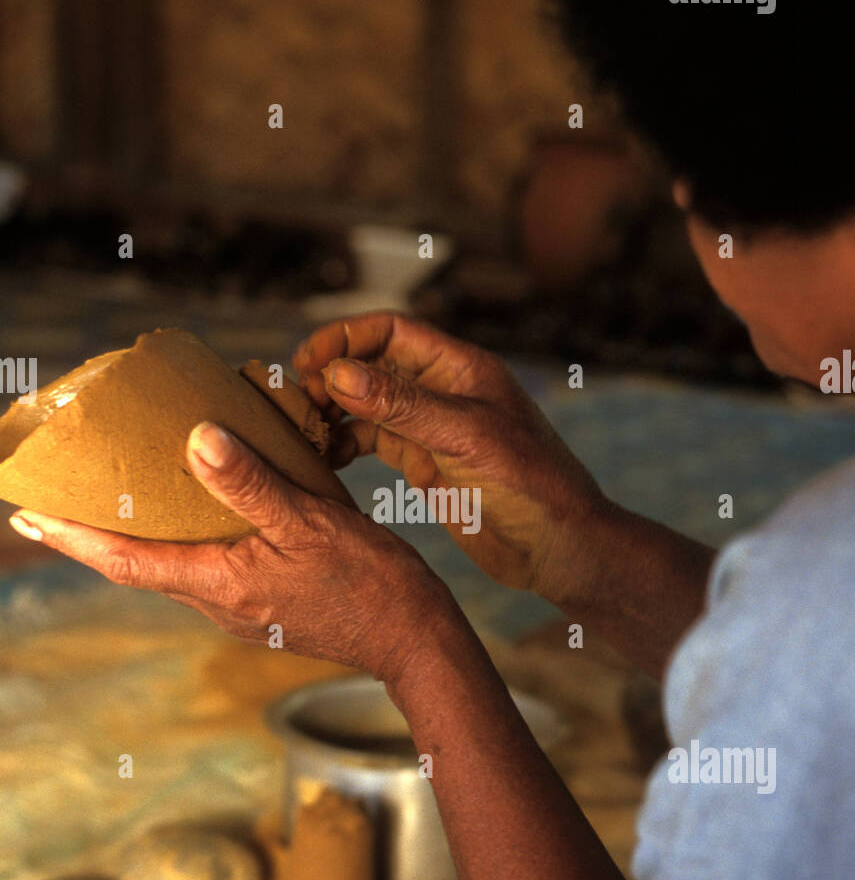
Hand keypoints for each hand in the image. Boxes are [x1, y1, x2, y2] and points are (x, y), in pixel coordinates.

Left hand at [8, 421, 439, 685]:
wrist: (413, 637)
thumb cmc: (370, 582)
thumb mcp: (310, 520)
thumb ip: (251, 483)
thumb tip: (196, 439)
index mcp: (222, 584)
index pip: (126, 561)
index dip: (73, 538)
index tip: (27, 516)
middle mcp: (221, 604)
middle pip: (140, 566)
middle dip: (96, 536)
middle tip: (63, 499)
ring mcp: (242, 611)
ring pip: (174, 569)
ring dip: (141, 538)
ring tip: (122, 498)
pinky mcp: (263, 608)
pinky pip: (208, 570)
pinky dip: (188, 541)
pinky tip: (201, 512)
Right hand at [294, 313, 607, 605]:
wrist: (560, 547)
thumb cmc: (532, 484)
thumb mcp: (466, 438)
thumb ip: (403, 407)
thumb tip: (339, 374)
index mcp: (462, 369)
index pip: (392, 332)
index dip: (346, 339)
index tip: (307, 362)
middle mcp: (444, 392)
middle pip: (373, 365)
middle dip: (331, 376)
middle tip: (295, 401)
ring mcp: (433, 429)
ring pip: (368, 406)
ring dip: (333, 413)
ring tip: (302, 431)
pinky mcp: (426, 465)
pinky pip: (375, 443)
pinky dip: (347, 446)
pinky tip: (324, 459)